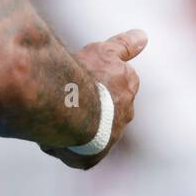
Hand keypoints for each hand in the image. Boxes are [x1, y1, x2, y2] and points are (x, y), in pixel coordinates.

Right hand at [40, 28, 146, 169]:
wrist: (74, 107)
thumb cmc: (89, 76)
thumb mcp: (105, 52)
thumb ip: (124, 45)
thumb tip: (144, 36)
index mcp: (127, 91)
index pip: (115, 88)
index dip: (95, 82)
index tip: (81, 79)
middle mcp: (122, 118)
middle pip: (102, 113)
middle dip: (87, 107)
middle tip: (65, 97)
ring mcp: (107, 141)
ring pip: (86, 134)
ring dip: (73, 127)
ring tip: (53, 116)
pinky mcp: (89, 159)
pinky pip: (76, 154)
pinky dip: (64, 147)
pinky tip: (52, 135)